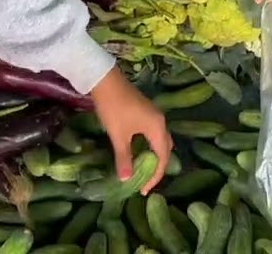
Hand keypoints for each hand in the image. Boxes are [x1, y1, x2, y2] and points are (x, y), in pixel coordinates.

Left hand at [90, 66, 171, 193]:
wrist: (106, 81)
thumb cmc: (114, 109)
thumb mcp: (118, 136)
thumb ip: (124, 158)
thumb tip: (126, 180)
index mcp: (157, 128)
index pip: (162, 158)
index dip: (154, 176)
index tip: (143, 190)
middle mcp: (160, 122)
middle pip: (166, 150)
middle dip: (157, 168)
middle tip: (145, 183)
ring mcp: (154, 115)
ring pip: (160, 141)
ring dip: (154, 157)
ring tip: (143, 171)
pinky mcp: (146, 112)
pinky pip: (154, 134)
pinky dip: (149, 147)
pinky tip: (138, 152)